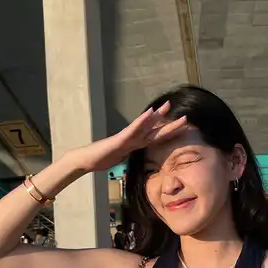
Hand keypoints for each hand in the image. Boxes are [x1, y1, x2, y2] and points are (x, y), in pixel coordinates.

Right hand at [72, 102, 186, 172]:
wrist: (86, 160)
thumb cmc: (101, 159)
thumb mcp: (120, 159)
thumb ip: (128, 155)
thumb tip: (134, 157)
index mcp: (134, 144)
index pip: (154, 137)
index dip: (167, 132)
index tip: (180, 126)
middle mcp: (132, 139)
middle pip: (153, 129)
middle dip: (167, 121)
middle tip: (180, 112)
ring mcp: (126, 137)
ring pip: (145, 126)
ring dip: (157, 117)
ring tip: (167, 107)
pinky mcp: (119, 139)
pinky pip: (132, 129)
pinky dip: (141, 121)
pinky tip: (149, 113)